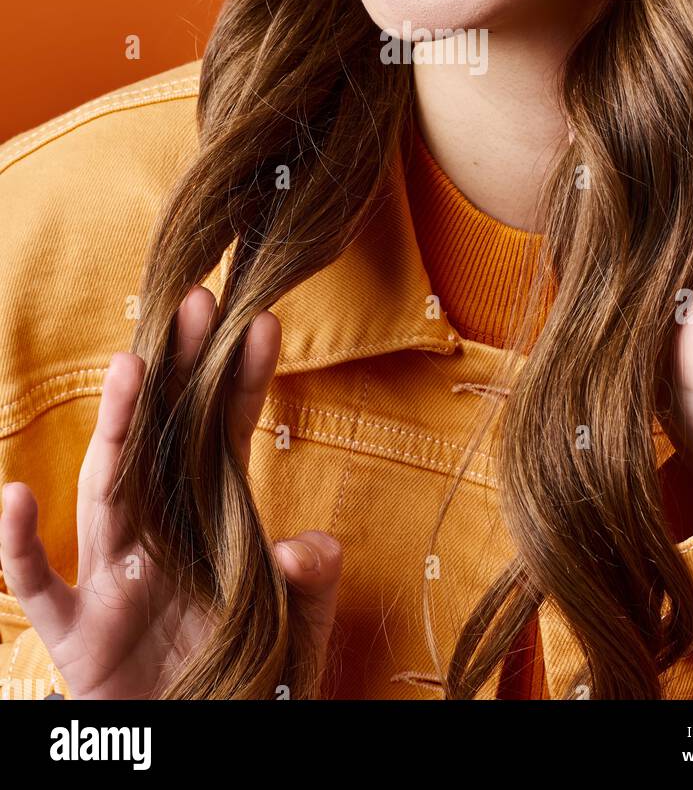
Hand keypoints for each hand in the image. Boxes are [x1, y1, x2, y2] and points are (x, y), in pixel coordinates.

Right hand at [0, 286, 341, 698]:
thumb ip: (309, 586)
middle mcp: (159, 534)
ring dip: (116, 427)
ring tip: (130, 365)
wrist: (202, 744)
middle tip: (196, 302)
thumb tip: (310, 545)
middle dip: (179, 373)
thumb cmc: (248, 682)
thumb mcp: (295, 631)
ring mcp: (113, 578)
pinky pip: (41, 584)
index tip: (260, 323)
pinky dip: (21, 544)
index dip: (241, 382)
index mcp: (212, 524)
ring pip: (108, 488)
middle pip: (164, 440)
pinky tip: (16, 497)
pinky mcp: (77, 632)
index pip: (226, 436)